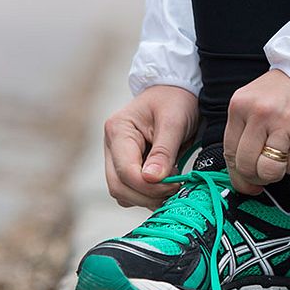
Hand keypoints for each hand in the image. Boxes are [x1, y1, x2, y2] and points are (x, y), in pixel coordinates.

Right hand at [103, 85, 198, 208]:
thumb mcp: (174, 122)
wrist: (177, 91)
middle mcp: (112, 146)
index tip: (175, 184)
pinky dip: (147, 195)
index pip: (125, 171)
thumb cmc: (175, 100)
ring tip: (171, 185)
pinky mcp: (126, 165)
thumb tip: (151, 179)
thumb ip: (163, 152)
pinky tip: (165, 184)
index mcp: (118, 130)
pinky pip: (131, 191)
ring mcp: (117, 157)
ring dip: (147, 198)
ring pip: (122, 193)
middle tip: (175, 189)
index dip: (149, 186)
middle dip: (147, 196)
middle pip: (118, 186)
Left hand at [224, 69, 289, 193]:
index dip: (236, 174)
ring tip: (276, 163)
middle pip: (247, 166)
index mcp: (240, 106)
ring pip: (270, 171)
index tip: (242, 180)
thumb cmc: (279, 93)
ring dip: (273, 174)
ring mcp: (284, 124)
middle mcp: (261, 114)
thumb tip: (239, 174)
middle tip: (260, 174)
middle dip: (253, 178)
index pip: (230, 153)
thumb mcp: (249, 104)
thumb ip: (241, 134)